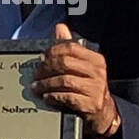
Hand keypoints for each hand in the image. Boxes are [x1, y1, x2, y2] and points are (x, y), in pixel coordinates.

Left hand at [31, 22, 118, 138]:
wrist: (103, 110)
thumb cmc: (87, 85)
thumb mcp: (82, 65)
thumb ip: (69, 47)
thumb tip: (59, 27)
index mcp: (94, 59)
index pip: (70, 48)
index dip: (52, 52)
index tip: (40, 59)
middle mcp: (97, 71)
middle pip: (64, 63)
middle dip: (45, 69)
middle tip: (35, 75)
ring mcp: (95, 87)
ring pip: (64, 80)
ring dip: (46, 84)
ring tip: (36, 87)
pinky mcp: (90, 103)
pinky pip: (67, 97)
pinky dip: (53, 96)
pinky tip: (46, 97)